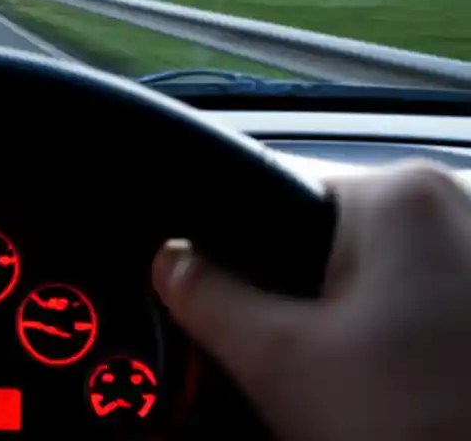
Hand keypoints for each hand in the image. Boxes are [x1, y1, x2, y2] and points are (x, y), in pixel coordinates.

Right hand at [153, 161, 470, 440]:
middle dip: (313, 300)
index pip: (281, 198)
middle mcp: (459, 200)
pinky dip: (414, 335)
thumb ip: (207, 297)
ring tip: (375, 387)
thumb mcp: (279, 364)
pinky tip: (414, 386)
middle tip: (321, 371)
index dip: (249, 264)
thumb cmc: (423, 422)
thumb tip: (171, 264)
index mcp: (398, 195)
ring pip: (387, 276)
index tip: (260, 322)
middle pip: (336, 240)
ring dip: (364, 322)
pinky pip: (435, 298)